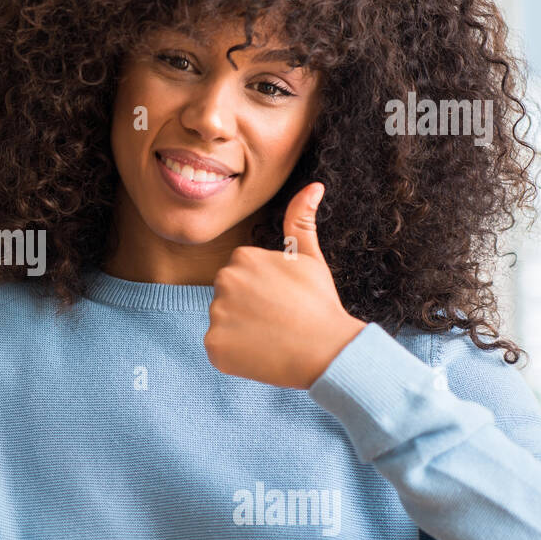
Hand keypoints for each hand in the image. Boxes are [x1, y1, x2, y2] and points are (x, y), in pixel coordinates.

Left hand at [203, 183, 366, 388]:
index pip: (240, 274)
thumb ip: (301, 220)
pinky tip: (260, 353)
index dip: (262, 289)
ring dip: (241, 331)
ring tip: (271, 336)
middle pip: (227, 295)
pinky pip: (219, 348)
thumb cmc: (320, 304)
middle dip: (246, 306)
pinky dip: (235, 354)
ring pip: (223, 321)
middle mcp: (223, 281)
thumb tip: (315, 185)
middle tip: (276, 318)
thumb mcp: (312, 258)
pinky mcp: (214, 345)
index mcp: (242, 257)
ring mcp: (216, 314)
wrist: (326, 352)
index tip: (281, 299)